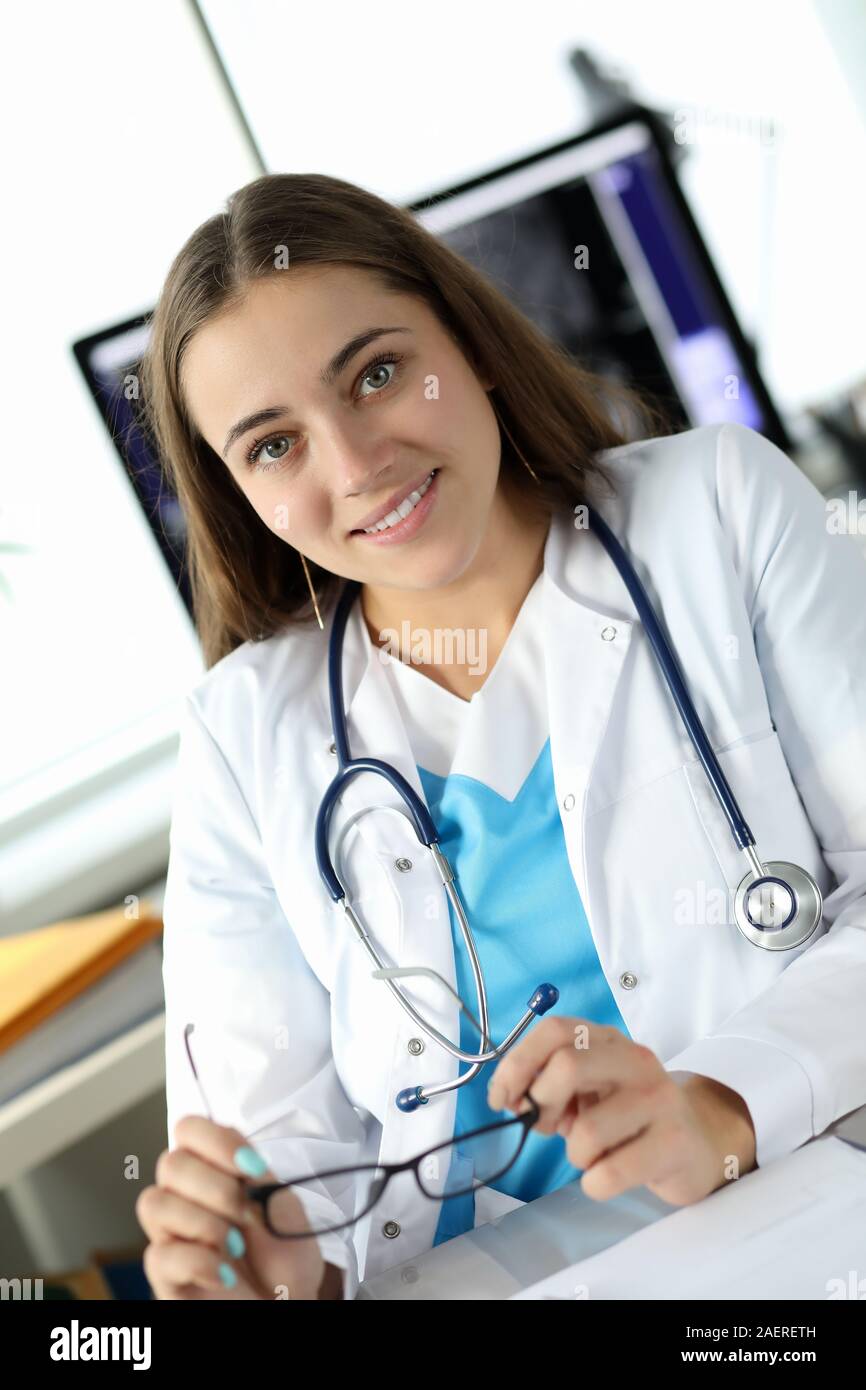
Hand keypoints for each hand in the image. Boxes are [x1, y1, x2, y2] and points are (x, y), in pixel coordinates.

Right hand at [137, 1115, 330, 1299]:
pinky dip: (198, 1261)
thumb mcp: (287, 1211)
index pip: (189, 1129)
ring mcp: (171, 1237)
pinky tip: (226, 1274)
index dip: (218, 1142)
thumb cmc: (284, 1256)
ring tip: (236, 1245)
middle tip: (247, 1215)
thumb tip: (245, 1171)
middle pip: (170, 1163)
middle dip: (217, 1188)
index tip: (252, 1168)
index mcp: (211, 1170)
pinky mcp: (166, 1277)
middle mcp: (184, 1198)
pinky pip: (158, 1256)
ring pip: (154, 1203)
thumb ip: (265, 1183)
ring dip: (204, 1222)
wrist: (287, 1303)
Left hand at [485, 1018, 756, 1205]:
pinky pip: (610, 1173)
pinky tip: (608, 1176)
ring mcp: (660, 1099)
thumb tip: (513, 1099)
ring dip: (576, 1155)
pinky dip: (595, 1184)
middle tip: (548, 1126)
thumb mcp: (587, 1090)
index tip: (502, 1098)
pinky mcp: (675, 1142)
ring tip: (593, 1155)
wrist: (698, 1143)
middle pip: (567, 1066)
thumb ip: (549, 1086)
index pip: (554, 1030)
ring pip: (587, 1131)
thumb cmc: (628, 1117)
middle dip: (542, 1105)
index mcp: (607, 1040)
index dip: (518, 1063)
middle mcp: (635, 1060)